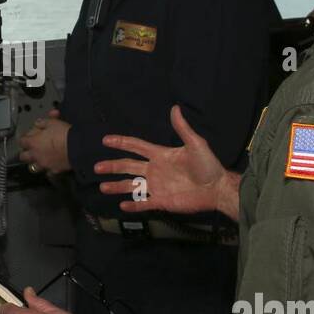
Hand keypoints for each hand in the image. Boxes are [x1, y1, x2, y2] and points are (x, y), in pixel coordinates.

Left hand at [18, 109, 71, 174]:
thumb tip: (38, 123)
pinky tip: (53, 166)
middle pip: (23, 157)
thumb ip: (42, 123)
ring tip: (40, 159)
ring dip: (35, 163)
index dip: (25, 138)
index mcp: (33, 142)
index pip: (22, 141)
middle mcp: (36, 155)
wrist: (78, 147)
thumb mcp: (52, 122)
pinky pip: (48, 174)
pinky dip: (49, 170)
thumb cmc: (64, 134)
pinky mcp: (54, 171)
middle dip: (26, 153)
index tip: (30, 136)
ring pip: (33, 168)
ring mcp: (44, 165)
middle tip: (32, 149)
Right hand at [94, 105, 240, 220]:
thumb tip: (175, 108)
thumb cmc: (207, 165)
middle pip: (128, 167)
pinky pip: (144, 203)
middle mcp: (154, 170)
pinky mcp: (161, 201)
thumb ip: (182, 128)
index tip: (106, 140)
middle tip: (97, 167)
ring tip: (103, 187)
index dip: (121, 142)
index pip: (136, 147)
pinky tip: (122, 205)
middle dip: (112, 166)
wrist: (216, 188)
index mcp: (160, 155)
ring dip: (117, 186)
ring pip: (131, 186)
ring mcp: (157, 186)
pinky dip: (133, 205)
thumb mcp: (195, 144)